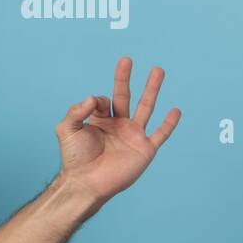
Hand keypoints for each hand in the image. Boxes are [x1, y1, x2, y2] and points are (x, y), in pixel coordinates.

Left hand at [55, 56, 179, 204]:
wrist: (86, 182)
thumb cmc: (74, 158)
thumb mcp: (67, 130)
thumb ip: (76, 110)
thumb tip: (93, 96)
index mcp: (99, 120)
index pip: (103, 99)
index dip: (98, 100)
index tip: (94, 106)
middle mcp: (117, 125)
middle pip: (125, 96)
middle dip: (125, 78)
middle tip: (127, 59)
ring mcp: (133, 135)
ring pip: (146, 107)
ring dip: (152, 89)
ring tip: (158, 70)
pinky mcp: (145, 149)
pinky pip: (161, 134)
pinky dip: (169, 123)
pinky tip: (175, 110)